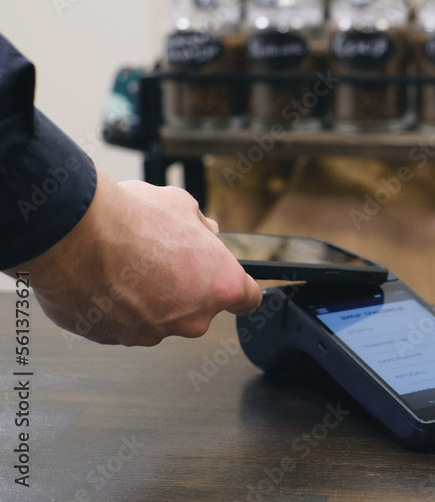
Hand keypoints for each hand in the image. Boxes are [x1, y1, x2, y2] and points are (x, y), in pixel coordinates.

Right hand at [10, 167, 260, 345]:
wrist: (74, 234)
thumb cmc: (130, 220)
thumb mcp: (183, 206)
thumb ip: (202, 229)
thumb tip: (203, 234)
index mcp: (220, 286)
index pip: (248, 299)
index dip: (238, 287)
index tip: (230, 283)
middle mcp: (191, 319)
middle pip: (198, 307)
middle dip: (185, 286)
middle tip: (162, 258)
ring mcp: (151, 333)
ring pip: (159, 316)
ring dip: (149, 297)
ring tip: (126, 264)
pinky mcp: (114, 339)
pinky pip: (124, 322)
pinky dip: (117, 305)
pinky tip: (105, 277)